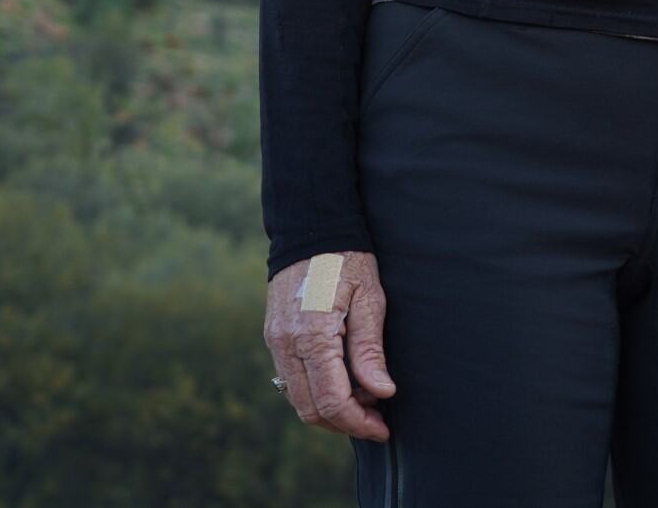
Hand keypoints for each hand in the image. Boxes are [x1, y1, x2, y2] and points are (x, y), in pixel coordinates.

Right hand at [264, 250, 397, 440]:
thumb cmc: (348, 259)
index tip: (383, 428)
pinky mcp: (274, 338)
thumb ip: (370, 350)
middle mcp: (286, 345)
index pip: (332, 400)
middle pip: (311, 409)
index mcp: (311, 336)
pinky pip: (292, 380)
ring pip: (298, 399)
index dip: (358, 422)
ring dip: (330, 409)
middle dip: (345, 423)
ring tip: (366, 399)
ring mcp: (275, 343)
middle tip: (378, 420)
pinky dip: (316, 391)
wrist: (312, 229)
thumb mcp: (370, 299)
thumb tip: (381, 392)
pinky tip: (345, 381)